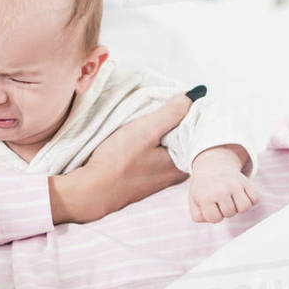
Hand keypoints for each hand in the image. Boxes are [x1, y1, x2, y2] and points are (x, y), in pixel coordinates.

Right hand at [49, 93, 194, 224]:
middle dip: (172, 122)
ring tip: (146, 120)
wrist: (93, 189)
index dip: (187, 112)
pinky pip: (155, 154)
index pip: (195, 131)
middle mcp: (176, 173)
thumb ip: (170, 114)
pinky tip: (137, 138)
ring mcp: (160, 177)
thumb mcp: (146, 130)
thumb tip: (190, 98)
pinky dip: (150, 143)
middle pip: (181, 138)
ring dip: (159, 132)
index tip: (176, 100)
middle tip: (158, 107)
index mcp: (182, 163)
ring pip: (167, 146)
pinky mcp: (145, 177)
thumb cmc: (119, 162)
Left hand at [188, 145, 257, 222]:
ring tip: (231, 200)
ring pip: (245, 208)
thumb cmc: (203, 187)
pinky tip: (240, 195)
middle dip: (225, 211)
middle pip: (230, 214)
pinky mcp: (245, 181)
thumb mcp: (193, 200)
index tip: (210, 206)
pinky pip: (254, 199)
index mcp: (205, 196)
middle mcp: (220, 190)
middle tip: (220, 201)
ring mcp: (234, 184)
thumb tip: (210, 219)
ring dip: (239, 207)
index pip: (215, 219)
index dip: (214, 215)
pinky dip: (250, 200)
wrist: (212, 165)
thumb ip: (197, 215)